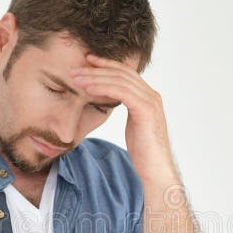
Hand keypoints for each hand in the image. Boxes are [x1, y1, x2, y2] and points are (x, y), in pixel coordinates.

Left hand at [70, 54, 177, 182]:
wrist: (156, 170)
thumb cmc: (144, 152)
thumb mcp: (134, 125)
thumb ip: (128, 109)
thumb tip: (114, 103)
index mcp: (148, 96)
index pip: (125, 73)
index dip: (106, 65)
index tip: (87, 62)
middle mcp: (151, 95)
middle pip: (121, 73)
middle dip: (97, 69)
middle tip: (76, 69)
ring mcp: (150, 101)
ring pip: (119, 81)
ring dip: (95, 78)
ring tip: (76, 79)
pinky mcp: (146, 110)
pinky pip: (122, 92)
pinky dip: (103, 88)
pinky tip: (88, 89)